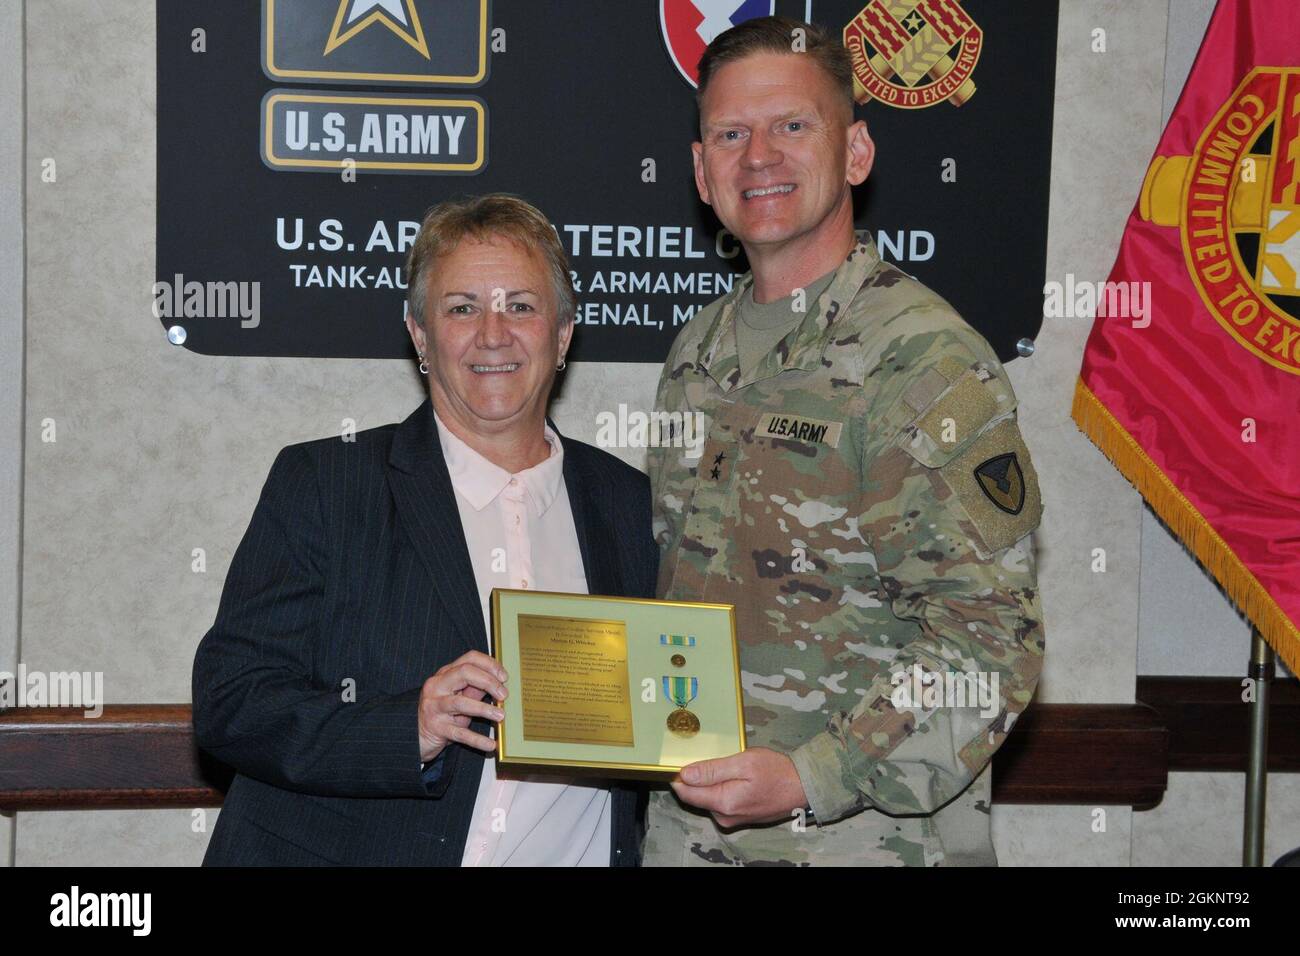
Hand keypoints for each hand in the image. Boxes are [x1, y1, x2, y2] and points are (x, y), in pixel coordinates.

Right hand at [417, 650, 507, 762]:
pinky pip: (459, 733)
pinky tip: (490, 744)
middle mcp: (437, 687)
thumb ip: (475, 689)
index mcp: (445, 674)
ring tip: (501, 715)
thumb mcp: (459, 697)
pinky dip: (477, 739)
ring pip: (461, 703)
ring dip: (484, 709)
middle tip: (504, 695)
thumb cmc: (441, 713)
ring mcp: (434, 707)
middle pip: (465, 673)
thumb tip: (499, 683)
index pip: (469, 659)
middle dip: (488, 682)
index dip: (489, 665)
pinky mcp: (436, 728)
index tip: (504, 677)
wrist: (415, 735)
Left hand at [670, 747, 807, 828]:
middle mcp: (723, 816)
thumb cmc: (776, 771)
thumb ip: (712, 770)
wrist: (802, 787)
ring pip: (708, 797)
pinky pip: (720, 801)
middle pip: (695, 796)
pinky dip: (722, 787)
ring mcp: (731, 819)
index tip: (681, 759)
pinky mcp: (738, 817)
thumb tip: (684, 775)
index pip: (686, 792)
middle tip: (713, 756)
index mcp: (723, 802)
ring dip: (711, 781)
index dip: (679, 775)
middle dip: (697, 777)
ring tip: (729, 764)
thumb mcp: (744, 762)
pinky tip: (736, 776)